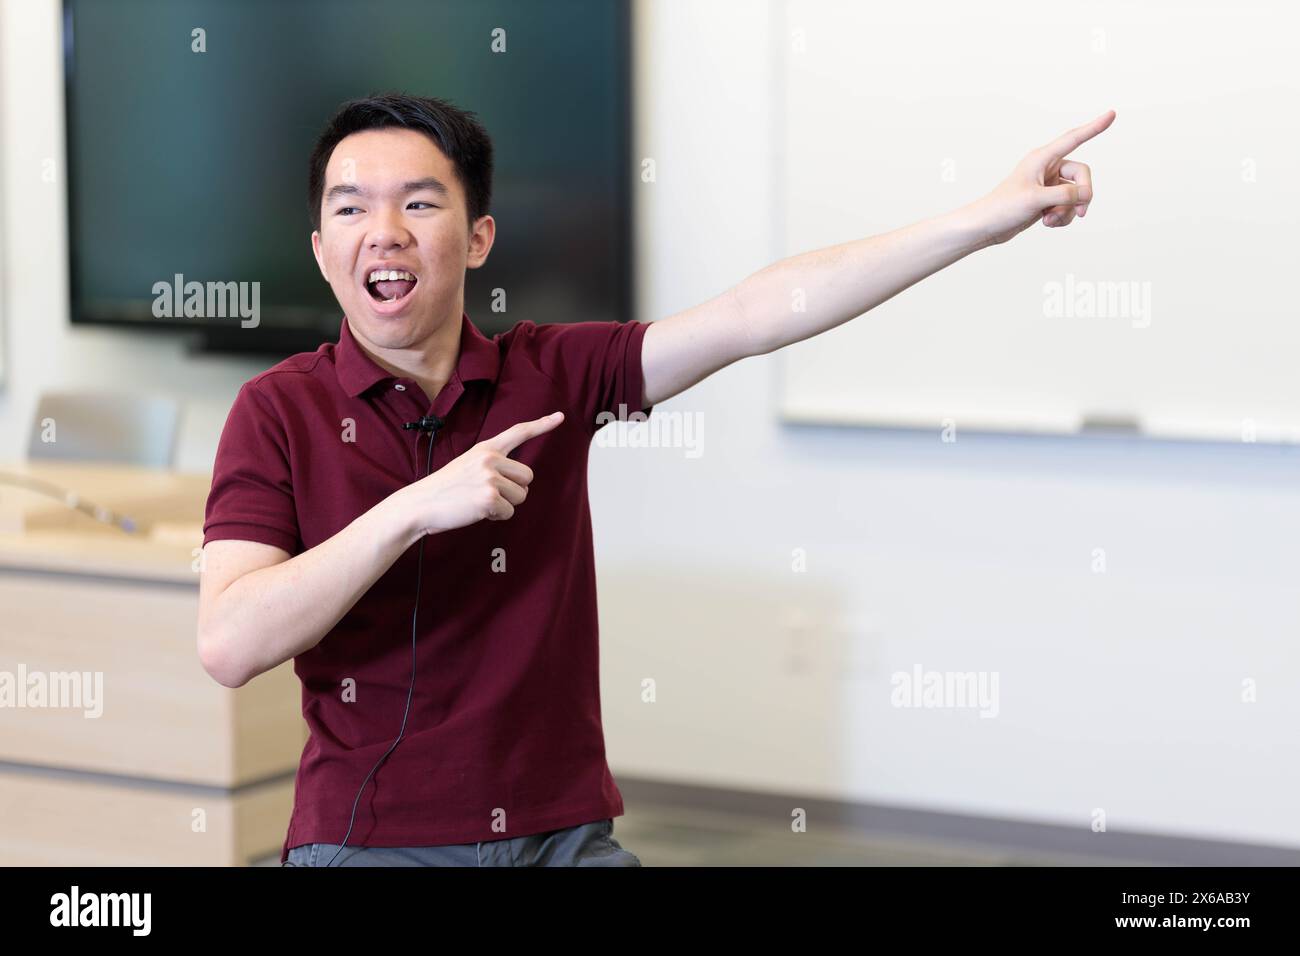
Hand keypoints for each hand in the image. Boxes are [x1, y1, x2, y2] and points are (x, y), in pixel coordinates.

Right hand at [401, 410, 564, 535]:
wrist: (420, 504)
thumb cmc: (445, 488)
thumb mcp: (468, 465)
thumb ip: (493, 464)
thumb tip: (519, 479)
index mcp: (486, 449)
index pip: (519, 432)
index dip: (542, 425)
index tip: (560, 417)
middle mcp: (490, 459)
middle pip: (528, 477)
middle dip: (514, 490)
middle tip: (488, 493)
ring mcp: (490, 478)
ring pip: (521, 496)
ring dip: (504, 505)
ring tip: (478, 501)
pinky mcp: (489, 498)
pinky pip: (509, 512)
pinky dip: (496, 516)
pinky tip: (476, 511)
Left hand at [970, 110, 1115, 246]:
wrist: (985, 227)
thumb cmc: (1003, 208)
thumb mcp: (1036, 200)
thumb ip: (1065, 195)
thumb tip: (1085, 195)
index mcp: (1041, 158)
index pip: (1074, 139)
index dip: (1094, 127)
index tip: (1112, 114)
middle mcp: (1046, 167)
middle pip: (1082, 175)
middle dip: (1083, 195)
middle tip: (1079, 212)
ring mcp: (1047, 184)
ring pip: (1075, 194)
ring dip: (1068, 210)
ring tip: (1050, 220)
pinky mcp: (1046, 200)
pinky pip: (1066, 206)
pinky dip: (1062, 216)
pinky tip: (1048, 223)